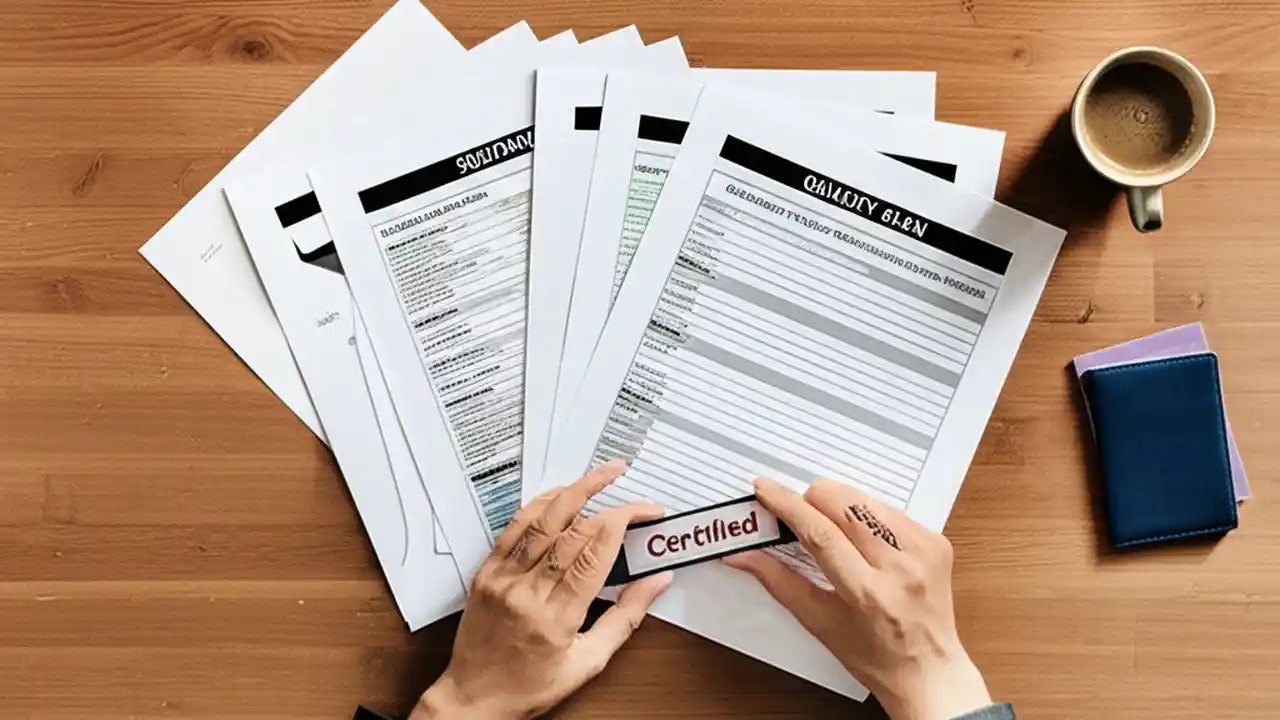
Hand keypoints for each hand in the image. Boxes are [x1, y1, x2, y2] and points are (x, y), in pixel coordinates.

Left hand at [412, 461, 672, 719]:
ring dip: (574, 491)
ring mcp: (503, 579)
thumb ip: (626, 618)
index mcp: (557, 618)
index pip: (595, 553)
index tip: (643, 512)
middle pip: (572, 531)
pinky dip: (539, 505)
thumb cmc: (528, 687)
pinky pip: (514, 528)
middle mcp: (527, 592)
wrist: (473, 699)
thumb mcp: (589, 661)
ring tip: (599, 475)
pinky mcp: (487, 573)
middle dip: (607, 503)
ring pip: (541, 520)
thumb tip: (655, 584)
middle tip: (630, 490)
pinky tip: (558, 495)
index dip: (623, 522)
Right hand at [724, 477, 990, 719]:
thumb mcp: (819, 623)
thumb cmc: (874, 655)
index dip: (787, 504)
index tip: (765, 488)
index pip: (820, 533)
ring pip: (865, 499)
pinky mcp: (937, 541)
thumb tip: (743, 555)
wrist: (929, 671)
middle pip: (844, 503)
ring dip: (839, 507)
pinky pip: (890, 509)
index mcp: (867, 593)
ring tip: (836, 535)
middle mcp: (900, 567)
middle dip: (812, 500)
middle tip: (800, 518)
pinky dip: (867, 516)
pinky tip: (865, 542)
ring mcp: (923, 550)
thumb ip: (778, 581)